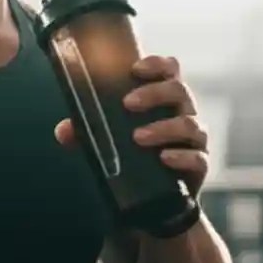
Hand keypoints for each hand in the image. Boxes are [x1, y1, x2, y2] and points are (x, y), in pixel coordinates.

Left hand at [54, 54, 209, 195]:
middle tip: (127, 103)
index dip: (156, 64)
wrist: (159, 197)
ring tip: (138, 137)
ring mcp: (194, 140)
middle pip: (179, 91)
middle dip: (153, 93)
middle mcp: (184, 113)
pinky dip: (181, 156)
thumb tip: (63, 131)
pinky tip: (164, 158)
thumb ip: (86, 132)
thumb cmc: (137, 154)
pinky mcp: (199, 165)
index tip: (134, 69)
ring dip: (163, 128)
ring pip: (189, 124)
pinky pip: (197, 158)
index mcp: (165, 99)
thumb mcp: (110, 139)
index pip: (169, 70)